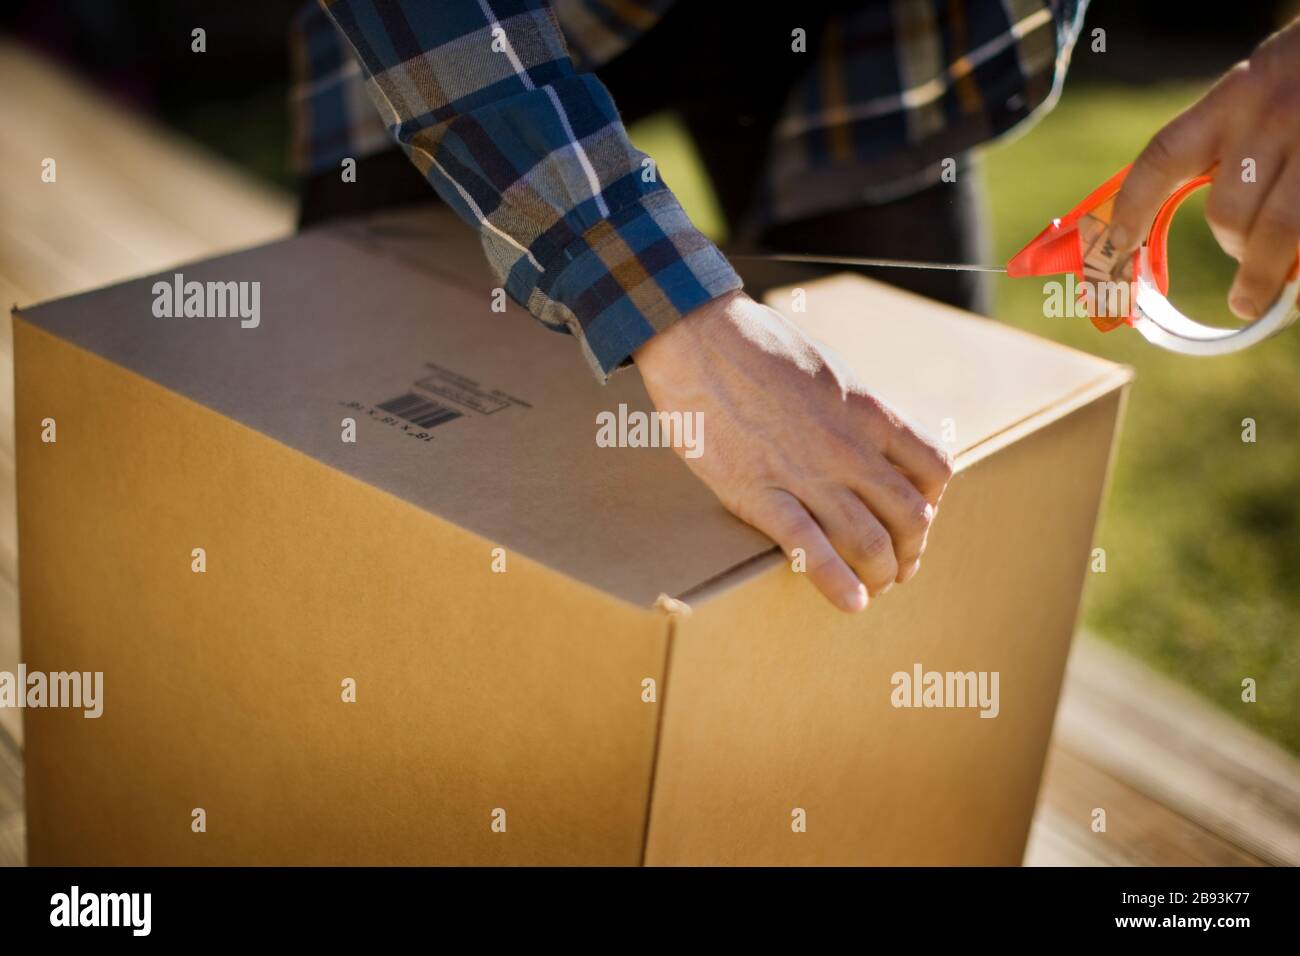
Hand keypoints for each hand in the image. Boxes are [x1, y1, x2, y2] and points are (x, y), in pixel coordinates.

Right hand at [633, 290, 952, 611]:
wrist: (701, 339)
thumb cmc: (759, 347)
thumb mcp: (827, 370)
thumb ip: (851, 410)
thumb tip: (864, 433)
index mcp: (869, 413)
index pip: (933, 469)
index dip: (932, 503)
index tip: (914, 518)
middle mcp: (849, 448)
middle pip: (909, 516)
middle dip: (910, 551)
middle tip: (897, 567)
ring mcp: (807, 473)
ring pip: (870, 541)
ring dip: (880, 574)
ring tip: (872, 589)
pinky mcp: (761, 493)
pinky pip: (811, 549)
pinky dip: (837, 584)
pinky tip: (849, 604)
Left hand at [1109, 16, 1299, 319]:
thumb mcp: (1264, 87)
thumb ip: (1229, 140)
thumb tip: (1188, 217)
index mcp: (1236, 96)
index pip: (1164, 158)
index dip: (1134, 208)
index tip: (1118, 246)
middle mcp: (1272, 116)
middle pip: (1226, 212)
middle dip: (1231, 246)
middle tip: (1241, 265)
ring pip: (1275, 229)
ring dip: (1262, 269)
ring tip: (1258, 293)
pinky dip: (1299, 259)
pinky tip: (1296, 271)